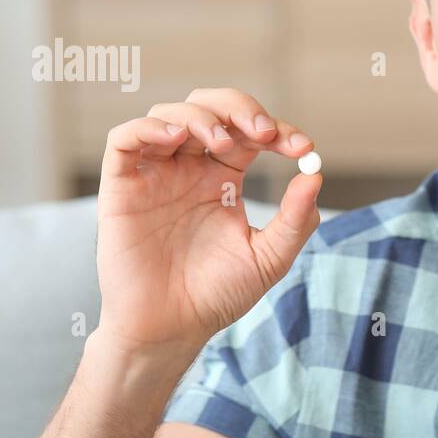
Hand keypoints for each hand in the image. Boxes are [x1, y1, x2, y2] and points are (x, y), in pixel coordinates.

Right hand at [94, 87, 322, 357]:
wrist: (170, 330)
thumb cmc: (217, 295)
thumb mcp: (268, 258)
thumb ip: (295, 220)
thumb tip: (315, 175)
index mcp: (224, 178)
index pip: (251, 133)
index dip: (278, 131)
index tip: (302, 148)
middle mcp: (189, 168)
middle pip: (210, 108)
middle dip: (240, 108)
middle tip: (263, 132)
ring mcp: (155, 174)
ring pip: (170, 115)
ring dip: (200, 117)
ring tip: (222, 143)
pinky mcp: (122, 186)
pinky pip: (125, 139)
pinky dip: (149, 127)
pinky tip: (176, 139)